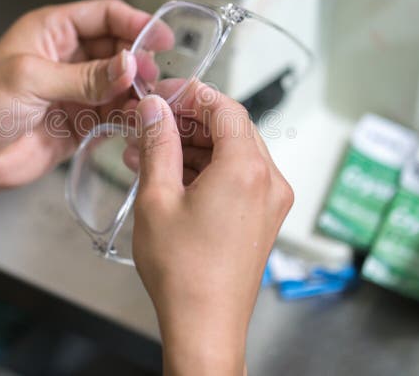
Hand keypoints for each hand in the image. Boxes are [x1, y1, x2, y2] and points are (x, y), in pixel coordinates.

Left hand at [0, 0, 149, 200]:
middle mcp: (66, 57)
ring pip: (119, 82)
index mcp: (51, 31)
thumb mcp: (31, 79)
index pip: (103, 15)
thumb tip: (129, 65)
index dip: (134, 22)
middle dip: (138, 59)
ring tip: (151, 100)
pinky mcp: (80, 121)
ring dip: (136, 90)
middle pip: (117, 48)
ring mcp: (75, 90)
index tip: (161, 37)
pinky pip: (113, 113)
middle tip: (154, 76)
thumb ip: (84, 76)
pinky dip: (128, 116)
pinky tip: (136, 120)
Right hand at [131, 85, 293, 375]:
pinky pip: (237, 177)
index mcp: (246, 168)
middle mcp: (268, 180)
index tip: (164, 94)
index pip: (225, 108)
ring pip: (232, 153)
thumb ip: (159, 143)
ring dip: (193, 147)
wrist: (205, 324)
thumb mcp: (158, 197)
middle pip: (231, 128)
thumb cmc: (184, 271)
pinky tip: (169, 175)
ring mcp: (270, 200)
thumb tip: (155, 109)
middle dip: (188, 120)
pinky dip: (206, 169)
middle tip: (152, 121)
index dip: (191, 94)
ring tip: (148, 152)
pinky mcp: (263, 217)